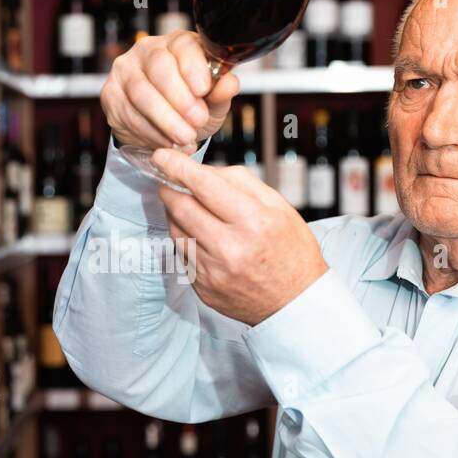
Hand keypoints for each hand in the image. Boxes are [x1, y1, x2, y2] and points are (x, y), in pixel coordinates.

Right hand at [100, 31, 239, 153]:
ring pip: (141, 93)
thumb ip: (222, 91)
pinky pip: (128, 112)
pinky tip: (166, 142)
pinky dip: (150, 132)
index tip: (204, 90)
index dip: (193, 67)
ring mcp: (125, 70)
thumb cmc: (191, 106)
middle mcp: (148, 50)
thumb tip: (229, 84)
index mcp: (178, 44)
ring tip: (185, 137)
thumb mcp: (214, 101)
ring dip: (165, 119)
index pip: (183, 45)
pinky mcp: (110, 93)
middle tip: (197, 120)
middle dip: (180, 98)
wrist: (164, 128)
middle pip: (159, 67)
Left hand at [152, 149, 327, 326]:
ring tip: (189, 207)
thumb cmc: (291, 250)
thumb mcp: (279, 207)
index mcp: (253, 222)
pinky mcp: (203, 288)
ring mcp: (213, 271)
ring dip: (175, 213)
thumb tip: (203, 170)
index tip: (163, 156)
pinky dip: (185, 238)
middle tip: (168, 179)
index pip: (204, 186)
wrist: (295, 302)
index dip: (177, 167)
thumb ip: (240, 182)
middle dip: (169, 188)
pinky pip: (182, 254)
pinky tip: (199, 235)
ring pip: (176, 230)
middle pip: (181, 207)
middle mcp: (230, 248)